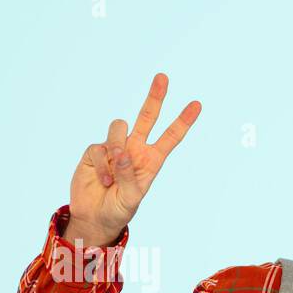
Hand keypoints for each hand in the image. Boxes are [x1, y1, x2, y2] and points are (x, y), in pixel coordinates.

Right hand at [64, 72, 201, 245]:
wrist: (95, 216)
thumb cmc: (119, 209)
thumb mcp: (132, 198)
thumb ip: (130, 176)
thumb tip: (124, 152)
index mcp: (152, 160)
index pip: (171, 137)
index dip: (183, 121)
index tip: (197, 104)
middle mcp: (135, 149)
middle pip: (147, 117)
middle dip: (155, 97)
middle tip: (163, 77)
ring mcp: (115, 148)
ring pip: (119, 127)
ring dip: (117, 147)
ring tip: (115, 174)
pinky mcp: (95, 151)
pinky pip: (100, 148)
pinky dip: (102, 165)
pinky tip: (104, 180)